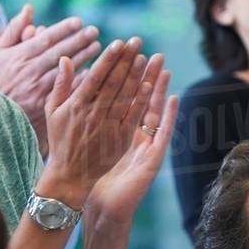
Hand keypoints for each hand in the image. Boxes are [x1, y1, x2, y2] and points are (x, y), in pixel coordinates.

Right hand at [0, 4, 100, 156]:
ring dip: (82, 58)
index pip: (45, 39)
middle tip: (94, 31)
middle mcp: (30, 71)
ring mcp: (37, 88)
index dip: (63, 29)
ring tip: (98, 47)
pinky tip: (93, 73)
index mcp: (19, 56)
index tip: (79, 22)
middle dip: (78, 40)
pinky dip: (79, 81)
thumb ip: (13, 31)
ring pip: (65, 70)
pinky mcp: (43, 104)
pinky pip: (65, 91)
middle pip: (59, 52)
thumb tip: (29, 9)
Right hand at [37, 37, 152, 205]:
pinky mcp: (119, 139)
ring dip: (136, 76)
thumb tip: (66, 59)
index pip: (95, 76)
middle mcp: (93, 114)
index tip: (118, 43)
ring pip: (125, 97)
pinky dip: (140, 101)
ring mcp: (107, 127)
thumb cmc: (59, 139)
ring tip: (145, 57)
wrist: (69, 174)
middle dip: (126, 60)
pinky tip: (149, 86)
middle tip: (137, 41)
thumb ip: (60, 85)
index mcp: (76, 105)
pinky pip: (132, 117)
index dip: (108, 59)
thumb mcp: (51, 111)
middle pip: (113, 82)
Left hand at [85, 59, 176, 226]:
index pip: (123, 94)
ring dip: (160, 89)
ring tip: (164, 67)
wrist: (88, 197)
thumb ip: (80, 109)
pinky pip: (162, 133)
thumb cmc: (84, 169)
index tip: (128, 52)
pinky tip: (173, 98)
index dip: (126, 73)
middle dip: (147, 75)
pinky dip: (169, 116)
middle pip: (141, 98)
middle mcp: (132, 132)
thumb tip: (75, 83)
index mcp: (116, 125)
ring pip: (153, 111)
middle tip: (152, 52)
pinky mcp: (151, 157)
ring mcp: (143, 143)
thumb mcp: (80, 133)